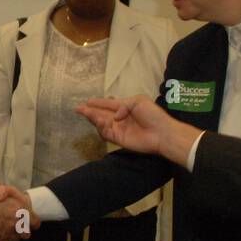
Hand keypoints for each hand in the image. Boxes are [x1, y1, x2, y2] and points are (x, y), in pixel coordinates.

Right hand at [0, 183, 38, 240]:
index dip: (32, 221)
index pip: (35, 222)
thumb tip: (2, 196)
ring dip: (9, 236)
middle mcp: (16, 224)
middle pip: (25, 235)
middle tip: (12, 225)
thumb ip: (4, 192)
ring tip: (0, 229)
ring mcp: (6, 234)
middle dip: (20, 231)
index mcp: (20, 210)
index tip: (28, 220)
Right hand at [76, 95, 200, 165]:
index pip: (108, 104)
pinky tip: (100, 121)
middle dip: (90, 111)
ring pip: (101, 123)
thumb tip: (114, 117)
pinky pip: (106, 133)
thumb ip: (122, 105)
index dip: (97, 103)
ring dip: (93, 118)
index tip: (87, 101)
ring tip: (87, 112)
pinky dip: (101, 127)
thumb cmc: (153, 115)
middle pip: (101, 114)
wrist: (162, 132)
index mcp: (125, 107)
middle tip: (78, 108)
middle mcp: (119, 118)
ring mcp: (118, 129)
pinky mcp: (118, 139)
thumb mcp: (138, 101)